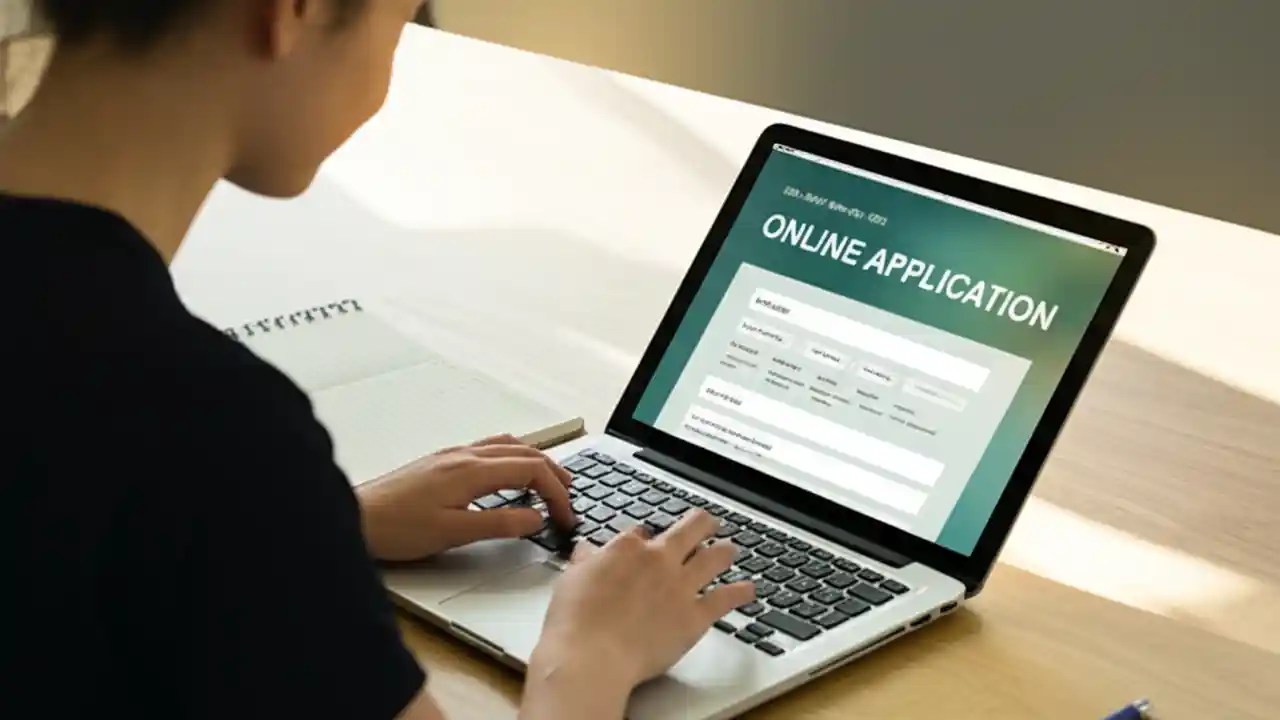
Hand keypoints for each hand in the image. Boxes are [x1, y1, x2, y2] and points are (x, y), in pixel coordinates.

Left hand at [356, 434, 573, 561]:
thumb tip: (535, 519)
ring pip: (508, 446)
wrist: (354, 517)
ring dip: (535, 461)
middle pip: (525, 453)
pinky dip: (512, 458)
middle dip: (554, 474)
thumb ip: (499, 523)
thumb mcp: (453, 533)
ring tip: (549, 481)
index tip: (564, 516)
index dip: (556, 493)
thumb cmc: (395, 527)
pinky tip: (508, 475)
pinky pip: (489, 449)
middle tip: (569, 499)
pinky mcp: (441, 462)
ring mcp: (452, 455)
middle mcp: (464, 455)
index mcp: (472, 470)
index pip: (531, 471)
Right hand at [521, 511, 755, 718]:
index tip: (649, 544)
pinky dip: (741, 593)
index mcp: (628, 549)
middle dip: (702, 524)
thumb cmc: (576, 622)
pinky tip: (748, 590)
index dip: (648, 538)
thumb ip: (587, 561)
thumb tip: (588, 551)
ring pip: (716, 557)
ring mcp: (681, 586)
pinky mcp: (695, 616)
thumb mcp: (571, 578)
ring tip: (730, 550)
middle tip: (706, 524)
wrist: (591, 656)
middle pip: (692, 528)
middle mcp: (660, 560)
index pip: (645, 532)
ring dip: (725, 552)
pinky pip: (727, 598)